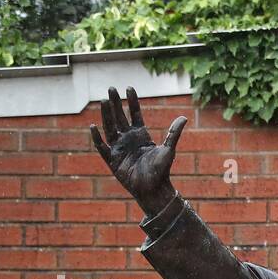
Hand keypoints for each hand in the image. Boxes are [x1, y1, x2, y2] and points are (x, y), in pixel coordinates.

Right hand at [90, 86, 187, 217]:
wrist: (154, 190)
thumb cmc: (162, 171)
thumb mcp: (168, 150)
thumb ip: (173, 133)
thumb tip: (184, 117)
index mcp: (141, 135)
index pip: (134, 114)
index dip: (131, 101)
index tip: (129, 87)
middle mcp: (128, 139)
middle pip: (119, 117)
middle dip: (115, 103)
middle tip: (111, 88)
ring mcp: (119, 148)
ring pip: (110, 128)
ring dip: (106, 115)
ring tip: (103, 101)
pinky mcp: (112, 160)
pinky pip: (102, 147)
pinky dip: (97, 138)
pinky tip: (93, 127)